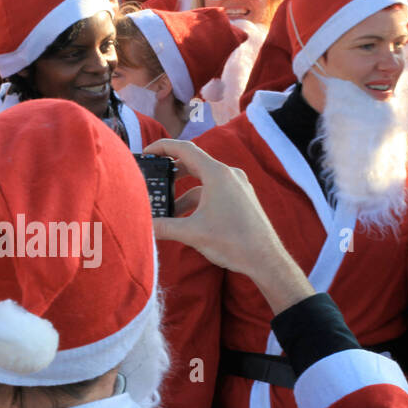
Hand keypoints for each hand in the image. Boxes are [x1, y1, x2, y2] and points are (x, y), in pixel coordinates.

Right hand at [143, 138, 313, 312]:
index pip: (185, 149)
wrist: (265, 259)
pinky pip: (215, 191)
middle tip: (154, 179)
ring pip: (204, 181)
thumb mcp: (191, 233)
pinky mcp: (242, 198)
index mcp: (217, 174)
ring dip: (184, 193)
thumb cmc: (234, 242)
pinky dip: (199, 200)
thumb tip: (142, 225)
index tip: (147, 153)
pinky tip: (189, 219)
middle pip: (194, 163)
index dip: (162, 147)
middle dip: (172, 172)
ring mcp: (238, 185)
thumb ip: (162, 227)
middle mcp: (229, 174)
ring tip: (168, 210)